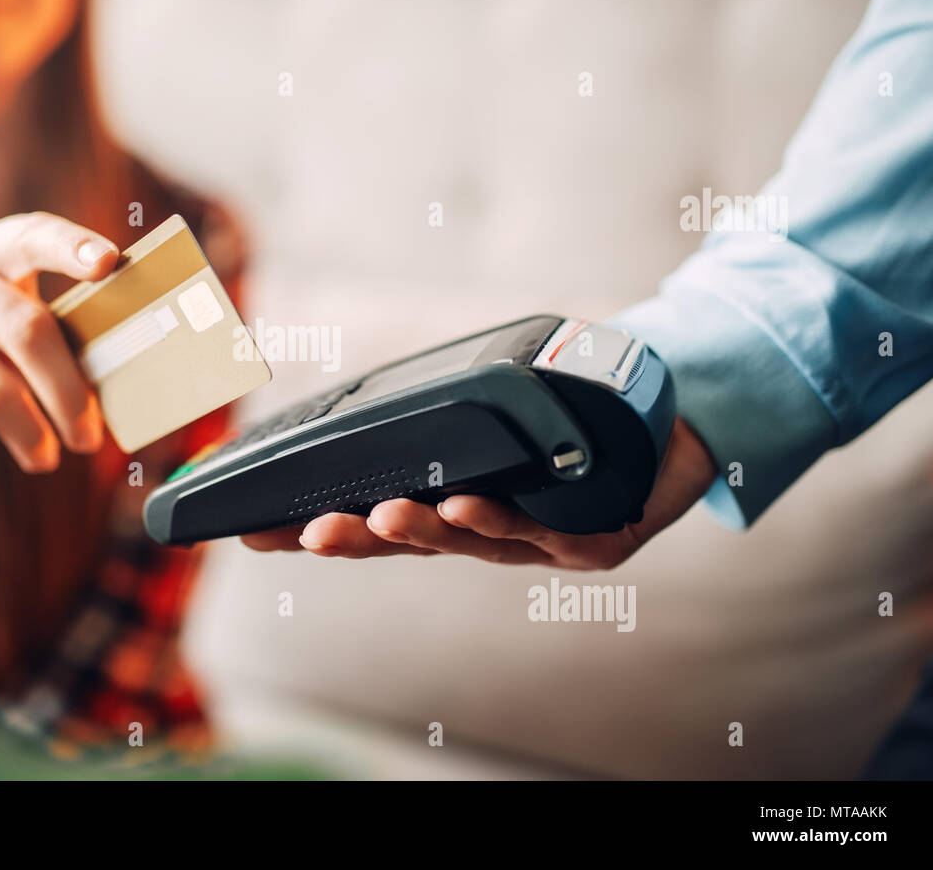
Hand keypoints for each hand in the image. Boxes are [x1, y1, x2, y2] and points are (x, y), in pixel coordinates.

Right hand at [0, 213, 117, 472]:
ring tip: (45, 457)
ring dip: (28, 433)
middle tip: (88, 440)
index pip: (32, 236)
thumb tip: (120, 381)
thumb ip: (60, 336)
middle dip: (67, 393)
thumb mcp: (18, 327)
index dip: (70, 247)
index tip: (109, 263)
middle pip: (24, 329)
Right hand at [240, 417, 715, 569]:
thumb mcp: (496, 405)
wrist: (676, 416)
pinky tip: (461, 506)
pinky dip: (497, 521)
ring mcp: (539, 540)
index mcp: (456, 504)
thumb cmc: (578, 409)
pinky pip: (540, 534)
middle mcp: (489, 530)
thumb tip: (368, 389)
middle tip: (305, 534)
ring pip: (466, 543)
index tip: (257, 533)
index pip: (374, 519)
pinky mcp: (594, 541)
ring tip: (377, 518)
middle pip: (409, 543)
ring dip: (419, 531)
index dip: (320, 529)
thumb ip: (442, 412)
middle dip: (355, 540)